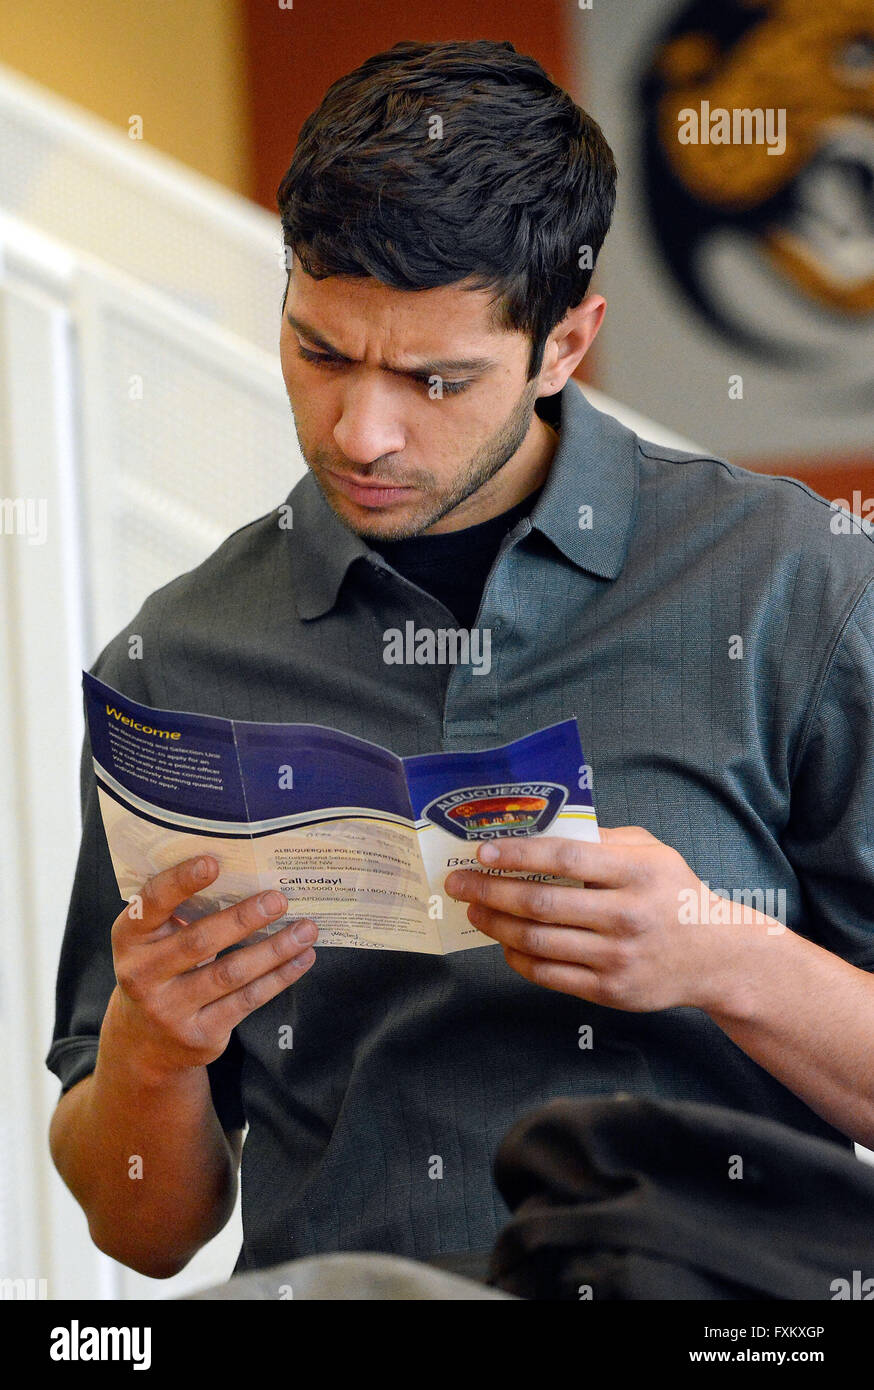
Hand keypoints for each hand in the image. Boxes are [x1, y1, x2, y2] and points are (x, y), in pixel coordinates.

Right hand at [108, 855, 316, 1081]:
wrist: (145, 1045)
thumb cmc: (159, 970)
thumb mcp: (153, 941)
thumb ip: (181, 912)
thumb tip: (246, 875)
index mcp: (129, 938)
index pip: (152, 903)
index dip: (180, 881)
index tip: (213, 862)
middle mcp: (142, 974)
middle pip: (199, 941)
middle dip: (244, 918)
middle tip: (278, 899)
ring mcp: (169, 1010)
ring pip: (230, 973)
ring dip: (274, 949)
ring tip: (305, 929)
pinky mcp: (199, 1035)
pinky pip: (247, 1001)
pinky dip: (279, 977)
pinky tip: (301, 959)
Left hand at [444, 827, 770, 1013]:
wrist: (716, 957)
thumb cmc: (675, 894)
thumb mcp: (654, 852)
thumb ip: (605, 839)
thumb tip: (544, 829)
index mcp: (638, 872)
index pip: (567, 858)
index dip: (520, 854)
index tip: (483, 852)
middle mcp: (628, 915)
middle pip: (543, 903)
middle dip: (491, 890)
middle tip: (459, 882)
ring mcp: (618, 957)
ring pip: (539, 941)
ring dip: (496, 924)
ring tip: (474, 908)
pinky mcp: (611, 991)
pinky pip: (550, 975)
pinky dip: (518, 958)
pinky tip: (504, 942)